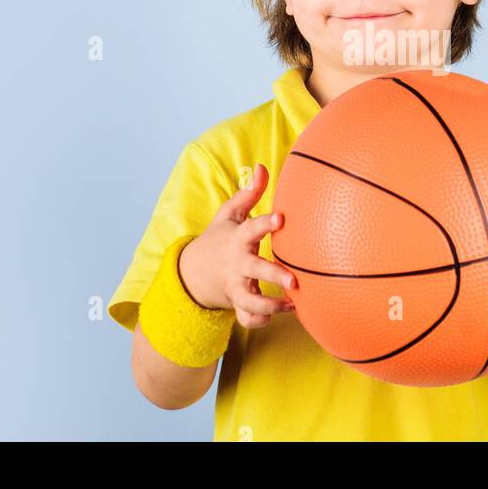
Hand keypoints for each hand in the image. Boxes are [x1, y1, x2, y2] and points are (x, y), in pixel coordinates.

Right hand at [178, 163, 296, 329]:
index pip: (251, 228)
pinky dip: (258, 321)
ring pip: (251, 302)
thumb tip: (263, 167)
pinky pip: (247, 319)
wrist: (193, 272)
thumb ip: (249, 192)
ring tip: (293, 304)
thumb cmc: (220, 238)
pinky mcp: (237, 304)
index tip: (281, 219)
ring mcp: (236, 287)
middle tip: (294, 280)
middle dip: (273, 275)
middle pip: (254, 270)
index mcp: (237, 239)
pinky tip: (275, 315)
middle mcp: (236, 265)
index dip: (265, 223)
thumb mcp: (230, 214)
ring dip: (271, 306)